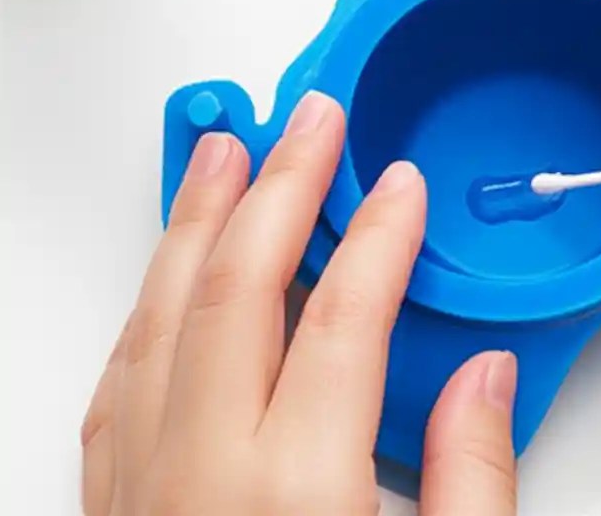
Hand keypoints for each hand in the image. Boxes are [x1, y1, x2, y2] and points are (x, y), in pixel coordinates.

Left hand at [81, 93, 517, 515]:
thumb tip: (487, 379)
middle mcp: (201, 478)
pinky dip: (147, 310)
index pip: (341, 323)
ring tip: (221, 159)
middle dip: (278, 189)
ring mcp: (143, 491)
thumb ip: (472, 476)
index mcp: (296, 491)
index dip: (378, 240)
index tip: (400, 187)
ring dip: (193, 225)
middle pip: (235, 293)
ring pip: (156, 321)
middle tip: (309, 124)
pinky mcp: (114, 510)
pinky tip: (168, 276)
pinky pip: (116, 383)